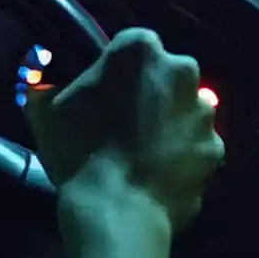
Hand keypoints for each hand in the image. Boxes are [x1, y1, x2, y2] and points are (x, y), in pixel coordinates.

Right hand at [25, 27, 224, 232]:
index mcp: (140, 50)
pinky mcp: (215, 147)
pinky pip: (196, 147)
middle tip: (126, 124)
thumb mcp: (47, 112)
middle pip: (167, 75)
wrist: (116, 210)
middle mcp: (182, 71)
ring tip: (144, 154)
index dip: (119, 71)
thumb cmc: (78, 151)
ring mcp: (203, 111)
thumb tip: (43, 89)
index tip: (107, 94)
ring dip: (171, 125)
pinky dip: (183, 157)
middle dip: (152, 93)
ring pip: (186, 111)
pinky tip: (160, 175)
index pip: (133, 47)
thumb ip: (51, 90)